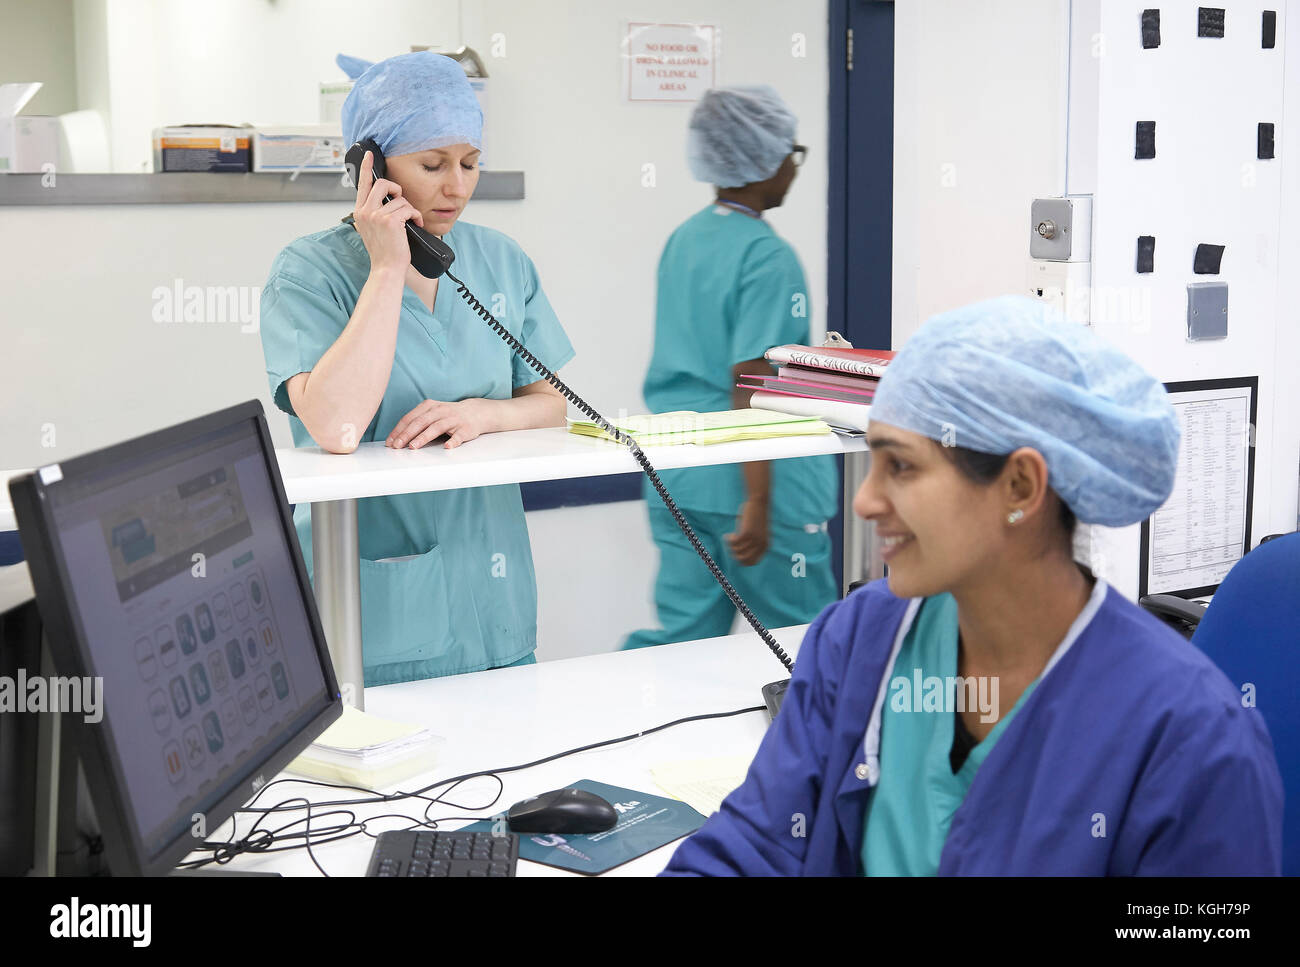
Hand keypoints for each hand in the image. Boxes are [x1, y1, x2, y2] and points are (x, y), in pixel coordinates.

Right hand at [351, 149, 423, 273]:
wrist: (386, 269)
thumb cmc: (383, 252)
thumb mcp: (372, 229)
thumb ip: (373, 212)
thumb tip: (385, 198)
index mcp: (359, 212)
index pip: (362, 184)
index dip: (366, 167)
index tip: (369, 154)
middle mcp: (365, 211)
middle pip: (383, 184)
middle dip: (397, 189)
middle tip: (402, 201)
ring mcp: (376, 216)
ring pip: (400, 199)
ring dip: (409, 209)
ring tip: (410, 222)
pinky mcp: (390, 221)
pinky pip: (408, 208)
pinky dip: (416, 216)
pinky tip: (416, 224)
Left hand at [387, 399, 496, 449]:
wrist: (475, 412)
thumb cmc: (448, 415)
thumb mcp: (431, 413)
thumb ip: (417, 422)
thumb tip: (397, 438)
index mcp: (429, 406)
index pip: (410, 418)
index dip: (399, 430)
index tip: (390, 441)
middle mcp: (440, 411)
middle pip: (421, 422)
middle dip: (407, 434)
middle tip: (397, 445)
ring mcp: (453, 419)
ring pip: (436, 427)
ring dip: (424, 437)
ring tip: (414, 447)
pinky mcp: (465, 428)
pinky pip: (458, 436)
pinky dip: (453, 441)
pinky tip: (447, 447)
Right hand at [725, 500, 769, 565]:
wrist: (759, 502)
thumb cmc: (757, 515)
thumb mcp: (758, 532)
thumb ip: (753, 543)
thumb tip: (739, 554)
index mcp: (765, 546)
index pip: (753, 562)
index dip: (742, 560)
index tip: (736, 552)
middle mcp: (761, 544)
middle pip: (743, 560)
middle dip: (734, 555)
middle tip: (731, 546)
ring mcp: (754, 539)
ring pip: (737, 551)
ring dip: (730, 546)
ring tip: (730, 537)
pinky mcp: (747, 533)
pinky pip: (734, 543)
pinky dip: (728, 540)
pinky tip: (727, 535)